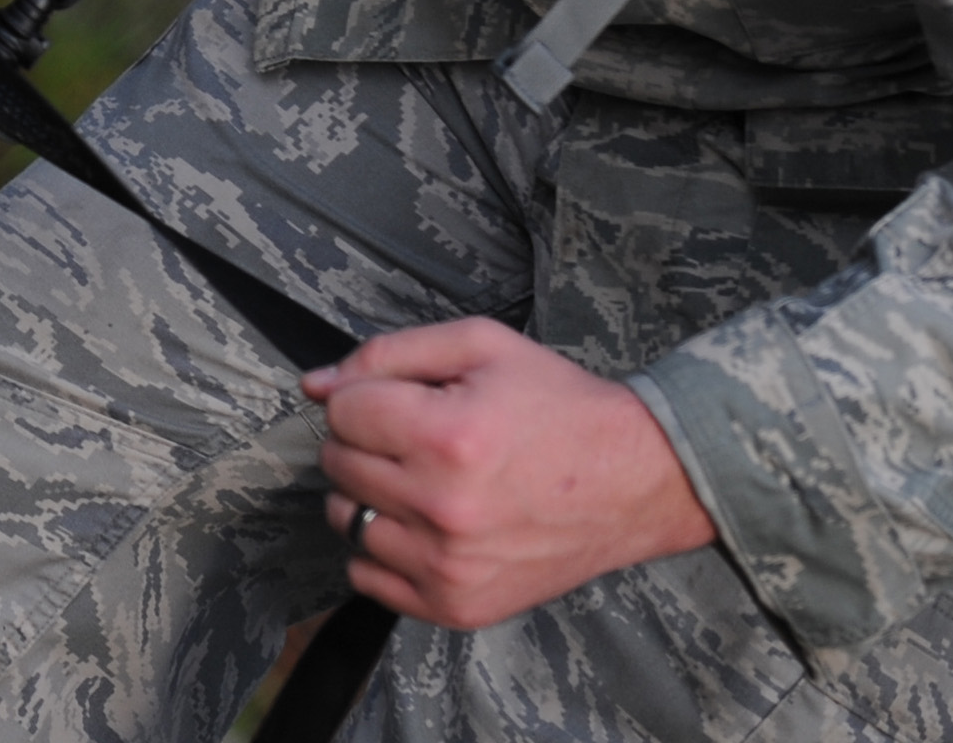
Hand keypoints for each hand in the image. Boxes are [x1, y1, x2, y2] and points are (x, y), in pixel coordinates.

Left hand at [305, 318, 714, 629]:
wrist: (637, 480)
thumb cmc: (559, 406)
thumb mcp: (479, 347)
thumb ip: (386, 355)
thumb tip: (315, 384)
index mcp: (446, 436)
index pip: (342, 412)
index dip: (365, 396)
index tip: (401, 401)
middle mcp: (443, 508)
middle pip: (338, 464)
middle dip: (366, 440)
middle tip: (416, 437)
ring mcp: (450, 565)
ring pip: (345, 520)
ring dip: (369, 494)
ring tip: (421, 480)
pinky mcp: (459, 605)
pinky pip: (368, 579)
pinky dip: (382, 551)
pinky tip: (422, 524)